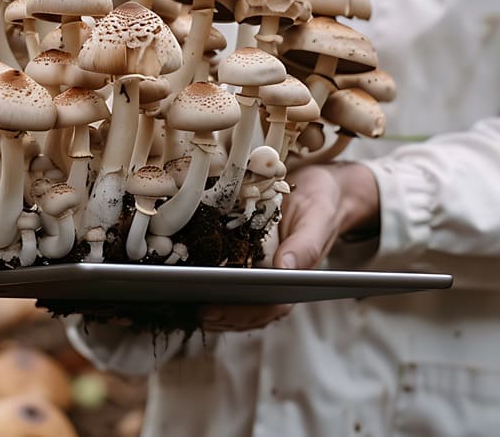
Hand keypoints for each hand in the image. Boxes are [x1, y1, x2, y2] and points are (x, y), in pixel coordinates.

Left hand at [200, 163, 378, 331]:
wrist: (317, 187)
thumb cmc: (320, 204)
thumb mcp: (317, 219)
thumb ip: (305, 245)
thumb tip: (284, 268)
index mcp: (294, 280)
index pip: (268, 308)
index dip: (240, 313)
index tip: (213, 309)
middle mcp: (274, 282)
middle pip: (244, 311)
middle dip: (215, 312)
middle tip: (186, 302)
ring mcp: (257, 272)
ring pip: (231, 299)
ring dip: (206, 302)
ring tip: (178, 293)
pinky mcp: (242, 257)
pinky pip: (224, 275)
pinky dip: (205, 278)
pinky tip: (183, 274)